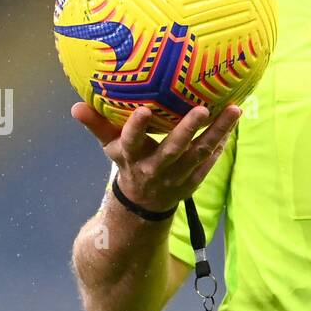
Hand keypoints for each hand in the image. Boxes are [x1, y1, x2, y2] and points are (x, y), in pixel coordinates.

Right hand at [71, 101, 240, 213]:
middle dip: (187, 130)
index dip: (136, 128)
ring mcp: (177, 176)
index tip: (145, 110)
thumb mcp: (110, 147)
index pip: (131, 141)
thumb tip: (75, 107)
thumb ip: (96, 125)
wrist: (144, 203)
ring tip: (234, 110)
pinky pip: (210, 162)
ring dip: (218, 132)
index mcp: (132, 157)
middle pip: (173, 149)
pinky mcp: (194, 181)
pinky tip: (232, 124)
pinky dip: (222, 144)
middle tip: (202, 109)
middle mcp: (155, 168)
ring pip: (199, 154)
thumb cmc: (128, 162)